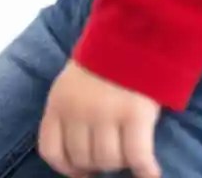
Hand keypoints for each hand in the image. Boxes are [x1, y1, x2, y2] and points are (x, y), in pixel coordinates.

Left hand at [38, 60, 161, 177]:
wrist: (131, 37)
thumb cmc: (101, 64)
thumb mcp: (69, 85)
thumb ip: (67, 114)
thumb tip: (76, 154)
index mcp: (57, 103)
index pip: (51, 150)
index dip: (66, 168)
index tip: (81, 172)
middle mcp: (77, 112)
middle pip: (83, 159)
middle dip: (97, 163)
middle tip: (111, 153)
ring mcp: (105, 114)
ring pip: (109, 161)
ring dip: (121, 162)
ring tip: (129, 151)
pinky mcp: (135, 115)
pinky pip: (138, 157)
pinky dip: (146, 171)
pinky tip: (151, 174)